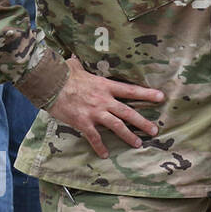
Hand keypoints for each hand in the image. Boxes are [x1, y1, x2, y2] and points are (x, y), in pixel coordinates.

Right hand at [46, 57, 163, 157]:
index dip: (147, 94)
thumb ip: (81, 64)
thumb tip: (76, 57)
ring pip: (116, 126)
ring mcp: (94, 112)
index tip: (161, 97)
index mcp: (105, 85)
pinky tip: (105, 154)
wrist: (49, 85)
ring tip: (138, 144)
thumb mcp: (77, 66)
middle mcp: (104, 100)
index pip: (131, 90)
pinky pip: (94, 137)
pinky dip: (99, 146)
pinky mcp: (83, 122)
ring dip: (128, 136)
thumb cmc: (63, 74)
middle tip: (154, 130)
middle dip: (142, 122)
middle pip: (128, 112)